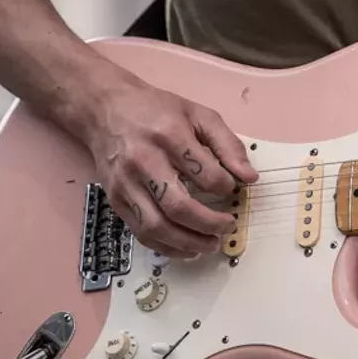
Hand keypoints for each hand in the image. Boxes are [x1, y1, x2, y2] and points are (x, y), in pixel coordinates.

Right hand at [83, 75, 259, 258]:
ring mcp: (126, 184)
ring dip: (187, 243)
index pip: (205, 173)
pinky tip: (185, 248)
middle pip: (178, 206)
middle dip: (208, 224)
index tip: (234, 190)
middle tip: (227, 226)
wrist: (106, 110)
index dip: (226, 188)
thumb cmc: (158, 111)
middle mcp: (144, 162)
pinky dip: (165, 247)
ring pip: (156, 226)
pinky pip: (140, 232)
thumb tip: (250, 177)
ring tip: (209, 244)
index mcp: (170, 136)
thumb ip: (227, 144)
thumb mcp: (199, 114)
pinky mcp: (115, 200)